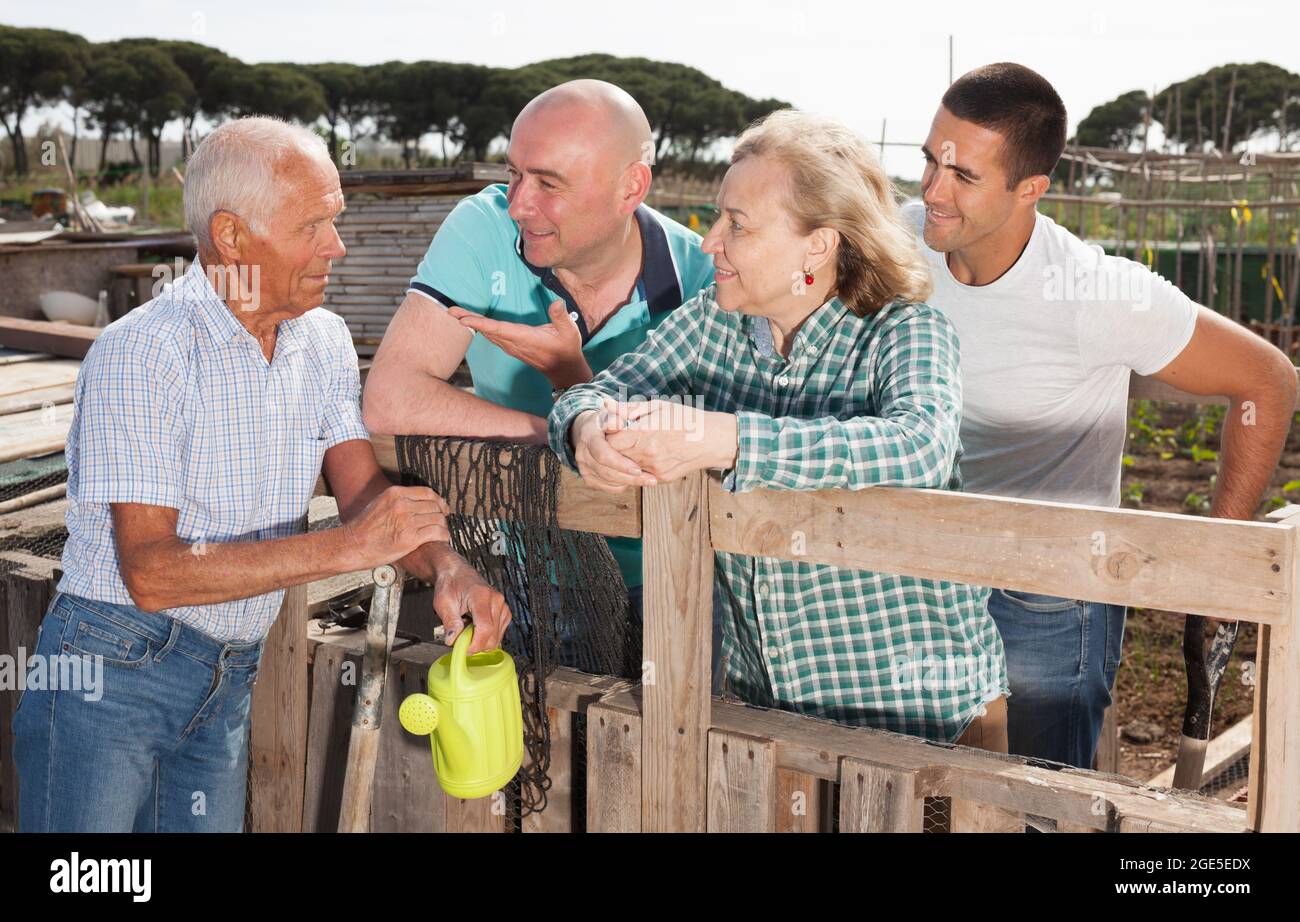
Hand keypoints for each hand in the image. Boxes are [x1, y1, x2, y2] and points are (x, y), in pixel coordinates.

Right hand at [343, 485, 449, 568]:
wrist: (352, 545)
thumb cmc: (364, 529)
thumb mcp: (379, 504)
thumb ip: (397, 501)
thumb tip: (415, 502)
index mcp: (395, 494)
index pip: (427, 493)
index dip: (438, 501)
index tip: (442, 508)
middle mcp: (402, 505)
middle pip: (434, 506)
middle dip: (442, 515)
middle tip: (442, 523)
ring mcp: (407, 521)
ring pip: (438, 519)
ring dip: (443, 526)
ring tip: (442, 532)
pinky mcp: (410, 538)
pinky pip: (436, 532)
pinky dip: (443, 536)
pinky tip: (443, 539)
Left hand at [430, 553, 512, 652]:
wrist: (457, 572)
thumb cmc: (450, 584)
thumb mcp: (443, 603)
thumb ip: (450, 622)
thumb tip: (452, 641)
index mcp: (481, 596)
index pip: (485, 628)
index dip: (475, 644)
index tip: (463, 649)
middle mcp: (496, 600)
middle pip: (493, 636)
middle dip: (476, 644)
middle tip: (460, 638)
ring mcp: (502, 606)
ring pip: (497, 638)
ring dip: (481, 640)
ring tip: (467, 628)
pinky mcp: (504, 612)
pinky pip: (499, 633)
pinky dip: (487, 636)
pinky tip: (475, 626)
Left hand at [447, 300, 592, 387]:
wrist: (564, 369)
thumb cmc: (566, 348)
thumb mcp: (569, 331)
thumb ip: (561, 316)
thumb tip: (557, 302)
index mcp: (524, 337)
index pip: (497, 328)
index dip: (479, 323)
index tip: (462, 318)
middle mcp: (514, 343)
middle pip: (486, 330)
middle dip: (468, 319)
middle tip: (450, 310)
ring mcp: (512, 346)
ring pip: (487, 333)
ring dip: (471, 323)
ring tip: (455, 313)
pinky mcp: (512, 347)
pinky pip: (492, 336)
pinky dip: (480, 328)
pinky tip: (473, 322)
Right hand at [571, 407, 656, 492]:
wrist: (590, 431)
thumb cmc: (608, 420)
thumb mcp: (615, 412)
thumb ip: (620, 413)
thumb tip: (619, 422)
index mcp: (588, 435)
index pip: (602, 454)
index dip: (620, 463)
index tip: (639, 469)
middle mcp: (582, 452)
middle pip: (605, 470)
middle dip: (629, 477)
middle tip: (651, 479)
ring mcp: (583, 467)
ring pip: (607, 480)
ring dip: (629, 482)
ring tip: (649, 480)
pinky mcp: (588, 477)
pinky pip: (606, 486)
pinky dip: (622, 485)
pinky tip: (635, 480)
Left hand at [603, 399, 738, 482]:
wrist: (712, 440)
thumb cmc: (684, 418)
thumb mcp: (657, 407)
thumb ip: (628, 409)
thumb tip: (605, 405)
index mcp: (646, 432)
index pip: (610, 441)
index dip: (608, 435)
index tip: (613, 428)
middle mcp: (648, 454)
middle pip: (615, 456)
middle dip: (614, 447)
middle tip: (621, 436)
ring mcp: (654, 469)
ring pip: (626, 467)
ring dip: (626, 457)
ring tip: (638, 443)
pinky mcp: (661, 478)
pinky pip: (641, 474)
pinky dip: (640, 465)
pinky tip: (651, 454)